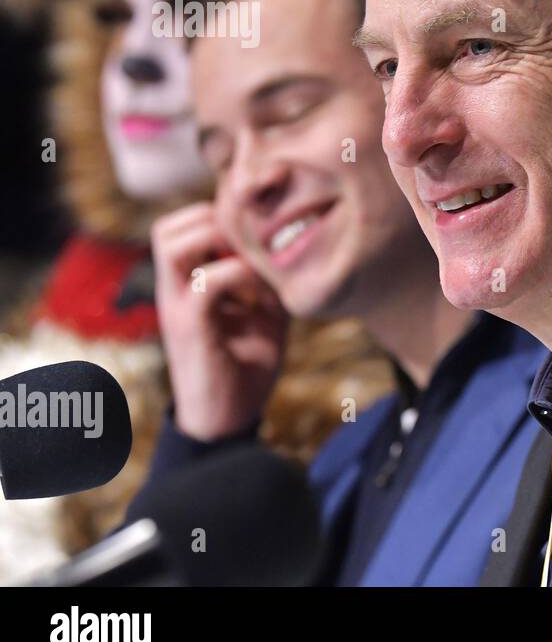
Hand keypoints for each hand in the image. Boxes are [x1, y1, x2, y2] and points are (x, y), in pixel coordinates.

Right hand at [151, 201, 288, 440]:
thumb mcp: (265, 314)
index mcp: (187, 284)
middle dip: (217, 224)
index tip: (260, 243)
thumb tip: (292, 247)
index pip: (183, 226)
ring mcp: (176, 307)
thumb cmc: (246, 366)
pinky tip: (264, 299)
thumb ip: (268, 280)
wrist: (227, 421)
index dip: (220, 220)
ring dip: (220, 243)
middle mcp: (173, 290)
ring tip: (254, 269)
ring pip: (173, 242)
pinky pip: (206, 282)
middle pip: (170, 227)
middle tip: (256, 251)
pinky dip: (240, 277)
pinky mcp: (189, 329)